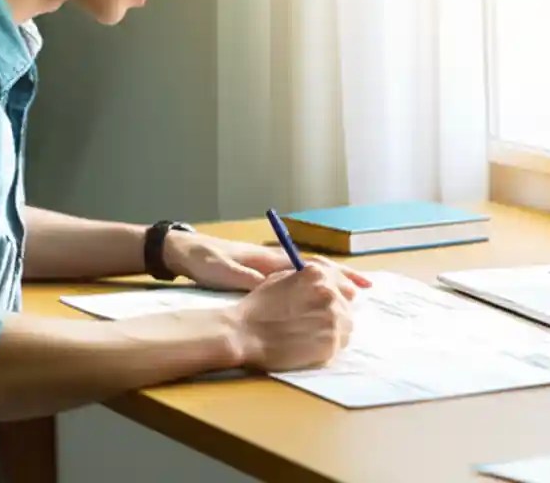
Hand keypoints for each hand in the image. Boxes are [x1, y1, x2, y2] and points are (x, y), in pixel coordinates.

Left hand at [161, 229, 371, 292]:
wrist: (184, 251)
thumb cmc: (203, 261)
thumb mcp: (222, 271)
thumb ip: (246, 278)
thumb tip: (271, 286)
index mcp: (268, 260)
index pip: (311, 266)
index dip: (335, 275)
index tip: (356, 285)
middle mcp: (273, 261)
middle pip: (316, 268)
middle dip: (341, 277)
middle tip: (366, 290)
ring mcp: (268, 267)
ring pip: (309, 274)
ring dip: (330, 282)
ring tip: (351, 294)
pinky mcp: (260, 274)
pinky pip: (296, 281)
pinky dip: (313, 286)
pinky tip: (319, 297)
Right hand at [229, 265, 353, 370]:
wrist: (243, 333)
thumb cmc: (258, 307)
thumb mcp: (282, 279)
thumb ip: (309, 279)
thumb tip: (331, 284)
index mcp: (318, 274)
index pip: (344, 282)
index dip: (341, 294)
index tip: (338, 303)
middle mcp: (329, 292)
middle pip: (346, 306)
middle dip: (335, 315)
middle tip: (314, 326)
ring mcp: (332, 317)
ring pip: (346, 327)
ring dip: (333, 333)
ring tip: (309, 338)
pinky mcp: (330, 342)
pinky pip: (339, 346)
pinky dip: (327, 349)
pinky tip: (308, 348)